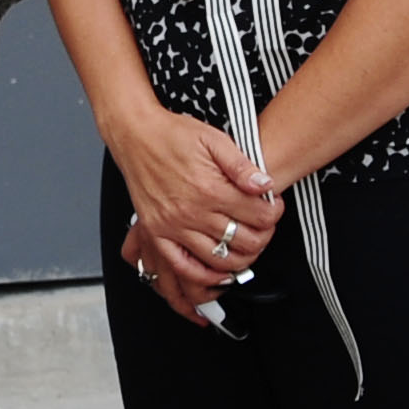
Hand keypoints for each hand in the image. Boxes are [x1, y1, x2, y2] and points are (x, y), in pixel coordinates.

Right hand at [109, 110, 279, 318]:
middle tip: (263, 226)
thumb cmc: (171, 133)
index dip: (275, 212)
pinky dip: (205, 276)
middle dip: (263, 235)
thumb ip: (242, 164)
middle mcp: (192, 211)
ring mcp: (173, 225)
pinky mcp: (156, 231)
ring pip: (220, 259)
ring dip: (242, 258)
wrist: (134, 132)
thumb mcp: (213, 138)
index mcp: (210, 188)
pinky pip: (184, 266)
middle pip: (245, 241)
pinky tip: (218, 272)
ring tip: (246, 244)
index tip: (274, 206)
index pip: (260, 216)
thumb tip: (265, 185)